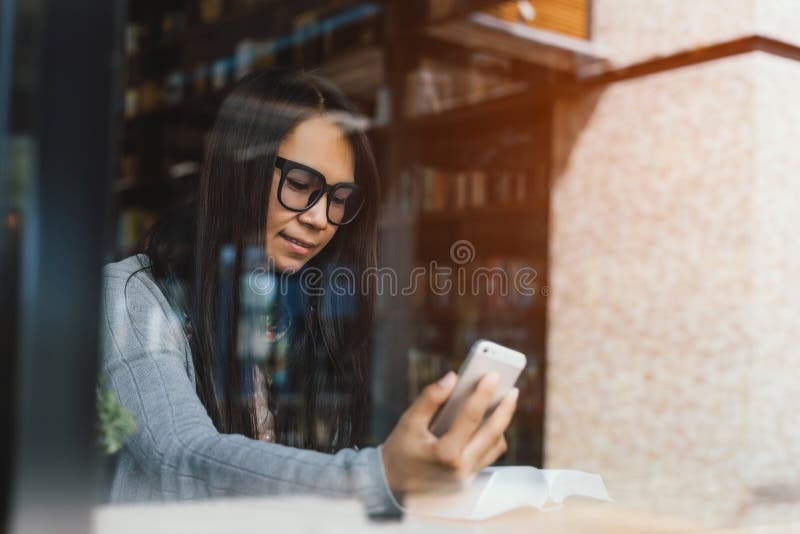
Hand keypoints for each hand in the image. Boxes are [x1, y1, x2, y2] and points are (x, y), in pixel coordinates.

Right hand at [380, 371, 518, 497]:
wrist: (391, 486)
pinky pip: (489, 455)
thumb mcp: (408, 422)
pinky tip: (489, 421)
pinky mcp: (469, 480)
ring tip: (503, 403)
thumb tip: (452, 378)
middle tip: (512, 390)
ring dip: (501, 424)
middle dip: (505, 409)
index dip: (482, 394)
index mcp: (445, 454)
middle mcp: (461, 469)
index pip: (470, 418)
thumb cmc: (399, 452)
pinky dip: (492, 437)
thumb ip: (430, 398)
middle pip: (493, 434)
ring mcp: (467, 477)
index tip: (492, 375)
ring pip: (495, 446)